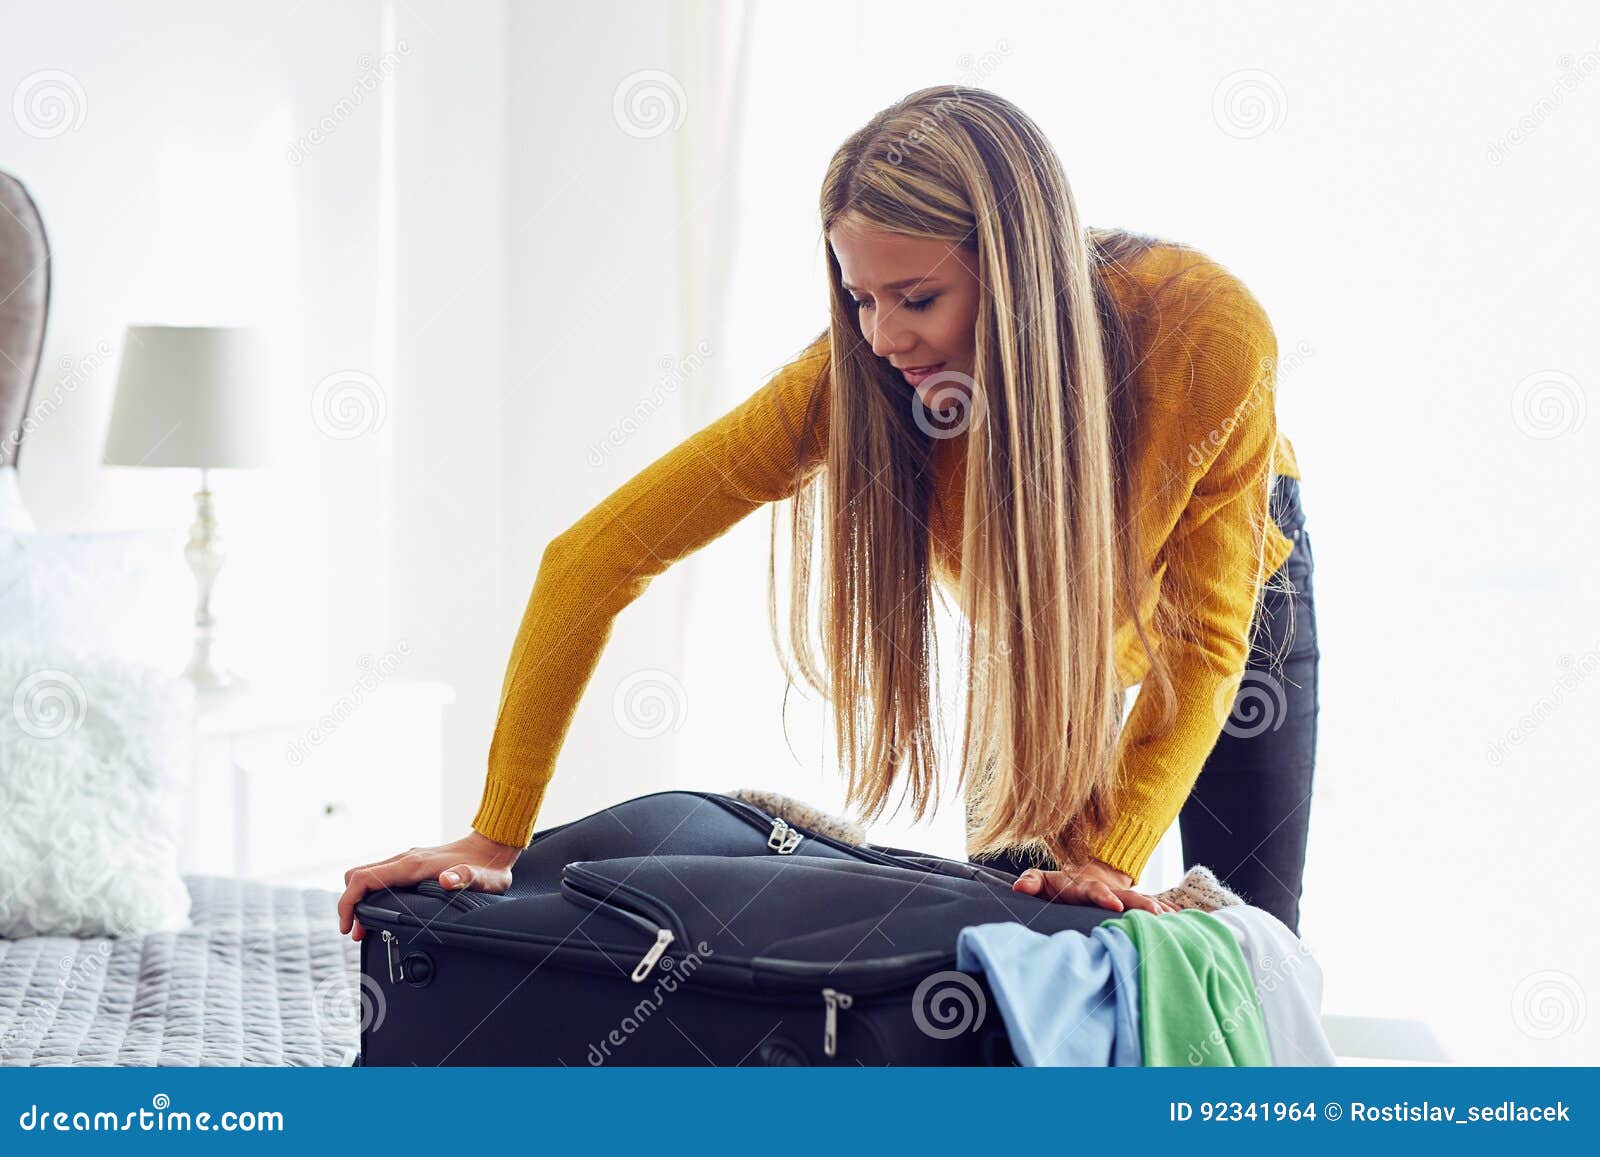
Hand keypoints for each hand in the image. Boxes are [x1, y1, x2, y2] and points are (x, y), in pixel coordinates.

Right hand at [338, 830, 521, 940]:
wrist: (494, 846)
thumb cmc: (487, 866)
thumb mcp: (482, 878)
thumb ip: (464, 877)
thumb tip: (448, 879)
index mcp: (413, 865)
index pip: (364, 879)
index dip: (349, 902)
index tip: (348, 926)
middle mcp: (405, 860)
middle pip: (359, 877)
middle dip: (350, 904)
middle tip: (355, 931)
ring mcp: (408, 861)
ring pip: (369, 877)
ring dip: (360, 900)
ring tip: (364, 927)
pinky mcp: (413, 865)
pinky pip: (382, 878)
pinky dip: (372, 895)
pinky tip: (380, 911)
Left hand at [1011, 857, 1179, 914]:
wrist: (1087, 873)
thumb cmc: (1062, 886)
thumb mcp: (1044, 882)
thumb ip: (1032, 882)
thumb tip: (1020, 887)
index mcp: (1086, 887)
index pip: (1094, 890)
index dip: (1103, 897)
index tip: (1113, 905)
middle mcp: (1110, 891)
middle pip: (1127, 896)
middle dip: (1140, 903)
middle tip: (1154, 913)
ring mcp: (1126, 898)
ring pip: (1145, 902)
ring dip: (1158, 909)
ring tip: (1172, 919)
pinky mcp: (1138, 906)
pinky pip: (1159, 909)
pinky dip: (1173, 914)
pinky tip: (1188, 921)